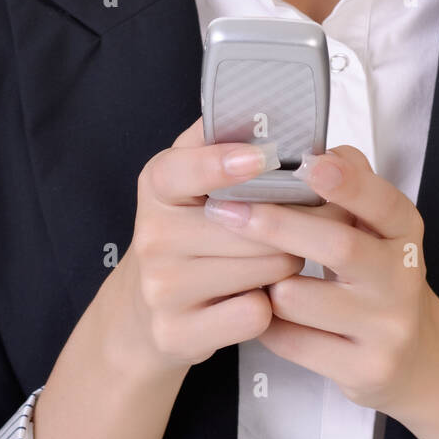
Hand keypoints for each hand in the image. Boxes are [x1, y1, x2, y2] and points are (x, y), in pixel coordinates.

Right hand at [107, 116, 316, 376]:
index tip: (259, 157)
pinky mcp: (177, 333)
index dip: (223, 163)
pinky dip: (268, 308)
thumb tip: (263, 104)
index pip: (184, 169)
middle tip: (296, 224)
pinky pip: (253, 315)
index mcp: (158, 185)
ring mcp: (161, 289)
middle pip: (252, 226)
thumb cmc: (185, 233)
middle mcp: (153, 235)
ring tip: (272, 260)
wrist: (143, 311)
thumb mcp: (187, 179)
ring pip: (262, 270)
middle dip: (288, 225)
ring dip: (284, 265)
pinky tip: (255, 297)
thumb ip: (218, 139)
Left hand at [204, 144, 438, 417]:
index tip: (307, 163)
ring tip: (240, 266)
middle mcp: (403, 277)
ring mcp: (386, 328)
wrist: (415, 357)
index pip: (381, 200)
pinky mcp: (364, 369)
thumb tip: (314, 149)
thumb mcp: (377, 225)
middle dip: (277, 225)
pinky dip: (264, 321)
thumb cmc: (376, 273)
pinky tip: (255, 306)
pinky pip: (291, 341)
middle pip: (339, 246)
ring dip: (263, 280)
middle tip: (225, 209)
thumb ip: (350, 183)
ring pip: (302, 298)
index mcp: (404, 230)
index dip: (347, 182)